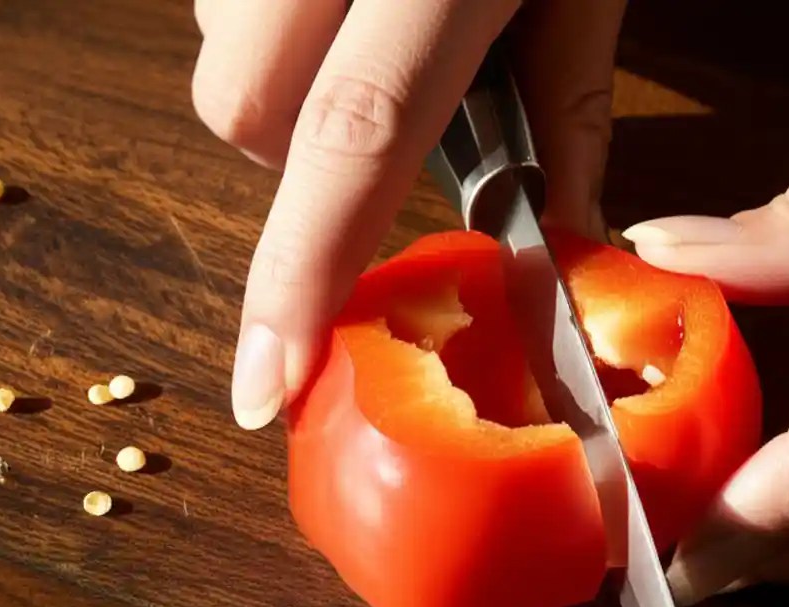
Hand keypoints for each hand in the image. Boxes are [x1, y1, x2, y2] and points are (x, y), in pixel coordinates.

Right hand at [191, 0, 625, 429]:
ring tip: (371, 32)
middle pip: (240, 105)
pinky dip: (276, 28)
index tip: (267, 386)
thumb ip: (565, 100)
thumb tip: (563, 240)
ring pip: (223, 52)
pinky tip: (346, 1)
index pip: (353, 135)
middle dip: (293, 155)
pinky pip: (222, 4)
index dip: (302, 273)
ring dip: (285, 80)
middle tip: (383, 117)